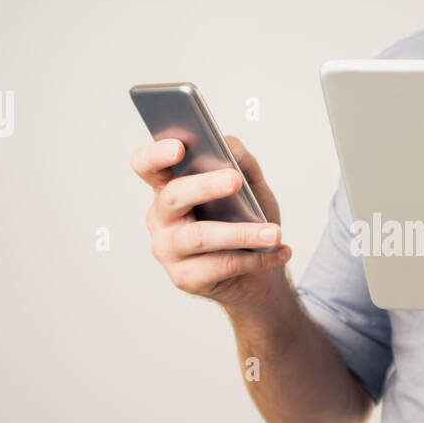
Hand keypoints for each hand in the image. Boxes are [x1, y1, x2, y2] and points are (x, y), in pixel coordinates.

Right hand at [131, 135, 290, 307]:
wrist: (257, 276)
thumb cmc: (246, 222)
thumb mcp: (251, 187)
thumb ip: (240, 161)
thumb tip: (228, 144)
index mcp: (169, 187)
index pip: (147, 166)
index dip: (156, 155)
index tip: (179, 147)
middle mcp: (161, 217)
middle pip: (173, 196)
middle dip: (205, 186)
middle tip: (235, 180)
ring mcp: (168, 249)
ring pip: (199, 236)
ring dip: (241, 233)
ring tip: (274, 232)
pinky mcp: (183, 278)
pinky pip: (220, 265)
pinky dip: (253, 259)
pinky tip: (277, 252)